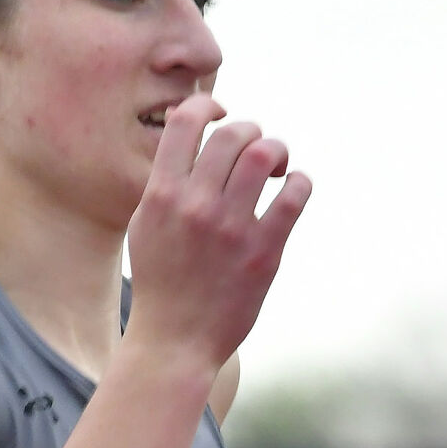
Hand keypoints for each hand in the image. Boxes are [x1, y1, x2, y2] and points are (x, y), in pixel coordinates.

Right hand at [125, 94, 311, 376]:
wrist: (175, 341)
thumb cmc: (161, 282)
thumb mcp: (145, 225)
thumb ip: (163, 181)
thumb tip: (184, 129)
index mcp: (162, 194)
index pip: (186, 122)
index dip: (209, 106)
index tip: (222, 114)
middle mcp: (195, 206)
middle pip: (232, 134)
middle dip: (251, 130)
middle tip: (257, 148)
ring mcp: (231, 229)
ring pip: (264, 156)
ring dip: (277, 149)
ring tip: (278, 165)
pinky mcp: (264, 253)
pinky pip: (294, 196)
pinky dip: (301, 182)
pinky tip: (296, 187)